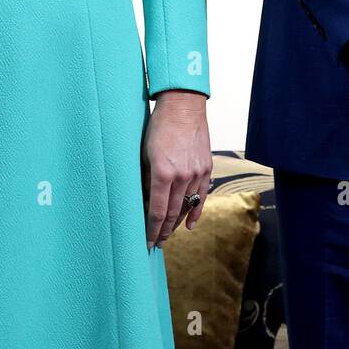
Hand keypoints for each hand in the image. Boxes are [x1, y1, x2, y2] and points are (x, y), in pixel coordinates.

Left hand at [141, 90, 210, 249]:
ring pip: (186, 206)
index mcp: (162, 173)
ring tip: (167, 234)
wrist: (183, 106)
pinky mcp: (206, 168)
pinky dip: (195, 212)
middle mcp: (181, 176)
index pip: (156, 211)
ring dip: (176, 223)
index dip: (151, 230)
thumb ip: (144, 179)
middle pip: (171, 213)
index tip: (146, 242)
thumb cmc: (158, 126)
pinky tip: (189, 225)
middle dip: (162, 231)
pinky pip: (201, 196)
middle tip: (156, 242)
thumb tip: (142, 201)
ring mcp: (196, 173)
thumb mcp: (143, 153)